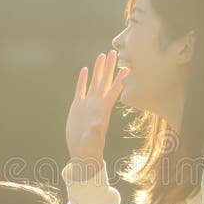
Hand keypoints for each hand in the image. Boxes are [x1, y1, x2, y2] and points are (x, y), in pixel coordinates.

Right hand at [65, 50, 128, 180]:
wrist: (82, 151)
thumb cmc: (90, 148)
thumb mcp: (93, 140)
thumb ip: (96, 132)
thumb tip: (98, 124)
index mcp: (103, 109)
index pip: (114, 90)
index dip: (120, 79)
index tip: (127, 67)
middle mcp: (97, 104)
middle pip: (105, 81)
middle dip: (110, 67)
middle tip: (114, 52)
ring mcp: (87, 104)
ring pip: (94, 82)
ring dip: (98, 69)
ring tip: (101, 55)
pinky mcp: (77, 106)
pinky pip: (80, 89)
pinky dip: (83, 79)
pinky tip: (85, 70)